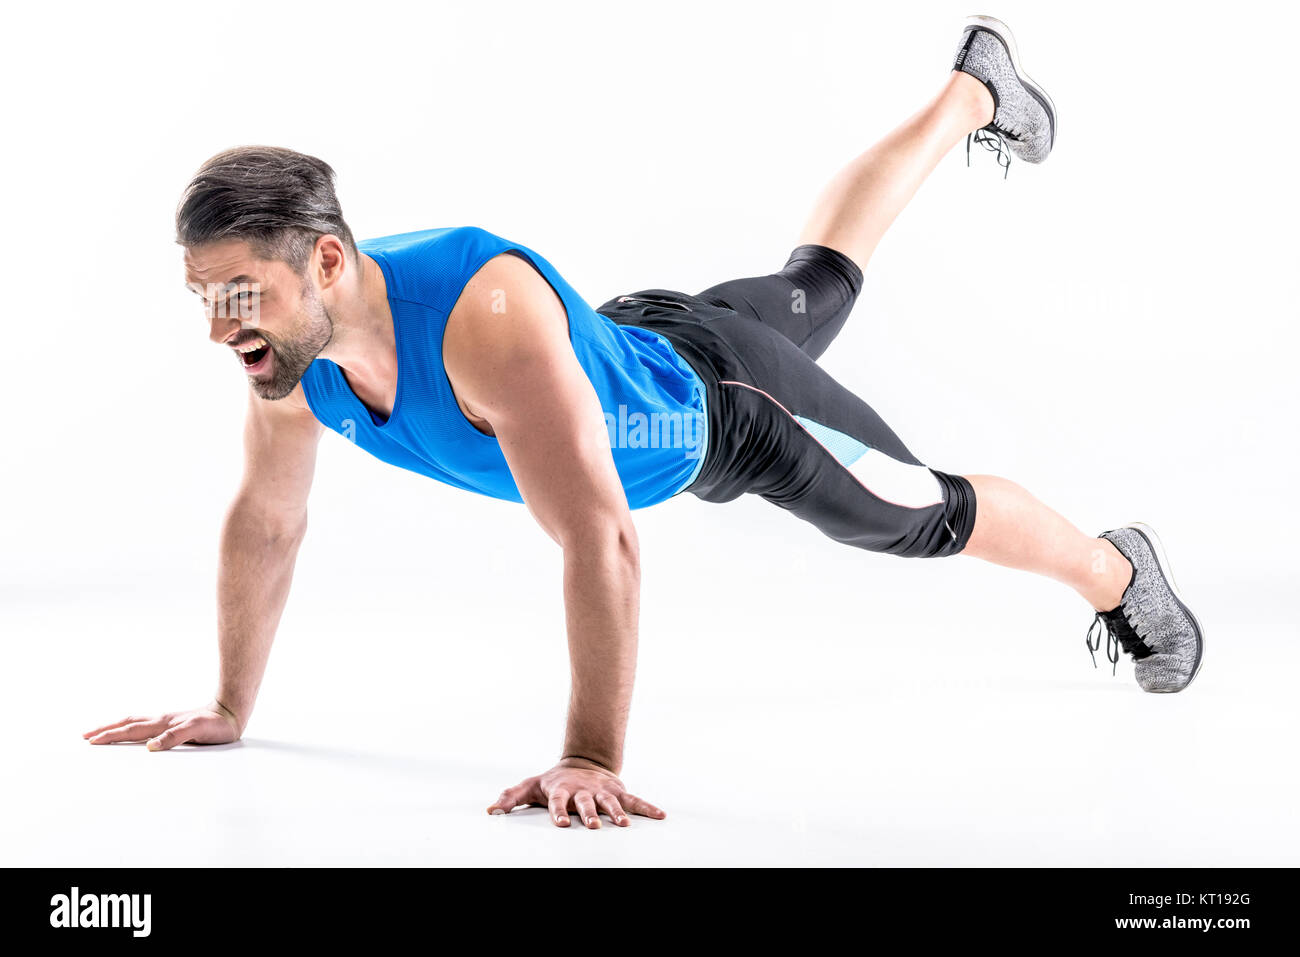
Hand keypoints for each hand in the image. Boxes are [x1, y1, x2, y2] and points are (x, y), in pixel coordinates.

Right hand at [83, 699, 242, 750]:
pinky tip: (130, 730)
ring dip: (115, 726)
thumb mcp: (196, 731)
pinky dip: (131, 726)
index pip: (131, 730)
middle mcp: (161, 720)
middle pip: (127, 723)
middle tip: (85, 735)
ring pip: (134, 721)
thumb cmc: (216, 725)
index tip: (92, 741)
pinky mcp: (173, 723)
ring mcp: (166, 720)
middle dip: (105, 729)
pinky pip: (145, 724)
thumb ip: (174, 737)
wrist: (231, 713)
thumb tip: (150, 746)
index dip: (111, 736)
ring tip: (100, 730)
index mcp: (163, 723)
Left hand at [487, 758, 665, 828]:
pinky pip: (635, 800)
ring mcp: (602, 791)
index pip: (558, 802)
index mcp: (561, 790)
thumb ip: (512, 797)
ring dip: (617, 813)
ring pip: (611, 803)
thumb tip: (491, 811)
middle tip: (594, 825)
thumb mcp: (531, 786)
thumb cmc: (554, 781)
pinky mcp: (618, 792)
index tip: (562, 824)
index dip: (559, 812)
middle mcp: (583, 791)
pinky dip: (648, 807)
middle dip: (590, 814)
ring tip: (624, 826)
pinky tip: (660, 815)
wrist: (582, 764)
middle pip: (586, 803)